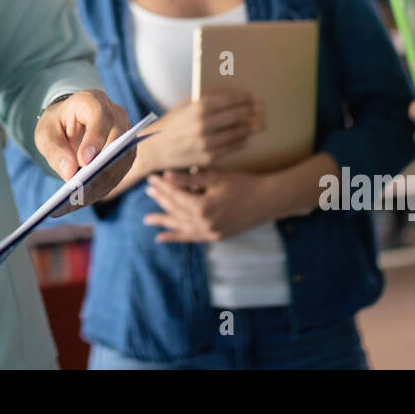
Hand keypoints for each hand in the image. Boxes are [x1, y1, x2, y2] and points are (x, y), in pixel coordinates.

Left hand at [36, 90, 133, 216]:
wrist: (70, 122)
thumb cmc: (57, 124)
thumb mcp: (46, 133)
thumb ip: (54, 149)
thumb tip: (69, 172)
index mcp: (93, 101)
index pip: (100, 116)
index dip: (95, 138)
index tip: (84, 161)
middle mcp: (115, 114)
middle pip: (117, 140)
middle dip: (100, 168)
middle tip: (81, 191)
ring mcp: (125, 133)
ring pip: (121, 159)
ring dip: (102, 182)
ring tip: (79, 201)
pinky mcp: (127, 152)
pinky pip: (119, 171)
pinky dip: (103, 186)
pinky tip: (85, 199)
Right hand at [140, 90, 264, 173]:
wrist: (156, 148)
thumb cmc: (173, 123)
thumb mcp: (187, 104)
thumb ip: (209, 97)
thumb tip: (234, 94)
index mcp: (199, 108)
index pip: (231, 99)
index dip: (247, 98)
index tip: (256, 97)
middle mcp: (204, 125)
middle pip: (239, 115)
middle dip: (254, 110)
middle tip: (262, 109)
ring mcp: (207, 143)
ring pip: (239, 132)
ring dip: (252, 127)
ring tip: (258, 123)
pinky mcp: (209, 157)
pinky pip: (233, 147)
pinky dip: (243, 141)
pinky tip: (247, 137)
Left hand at [142, 168, 278, 241]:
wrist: (267, 201)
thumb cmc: (243, 184)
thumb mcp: (215, 177)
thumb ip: (189, 179)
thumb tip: (166, 176)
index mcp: (201, 207)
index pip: (174, 195)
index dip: (162, 186)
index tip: (151, 178)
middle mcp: (203, 224)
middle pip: (175, 210)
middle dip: (161, 200)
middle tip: (148, 191)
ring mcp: (209, 233)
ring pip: (180, 227)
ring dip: (163, 221)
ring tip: (147, 220)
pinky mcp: (216, 237)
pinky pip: (190, 238)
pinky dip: (176, 237)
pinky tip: (163, 238)